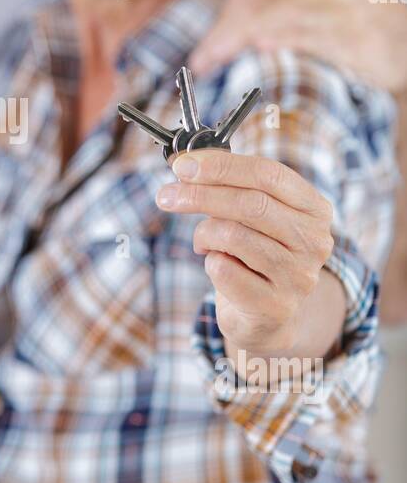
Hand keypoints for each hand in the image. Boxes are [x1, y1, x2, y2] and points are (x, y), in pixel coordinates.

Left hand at [155, 149, 335, 354]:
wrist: (265, 317)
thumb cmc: (253, 255)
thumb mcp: (251, 216)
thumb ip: (230, 188)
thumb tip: (186, 165)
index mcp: (315, 209)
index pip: (269, 174)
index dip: (222, 166)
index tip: (184, 166)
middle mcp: (314, 241)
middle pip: (251, 204)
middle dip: (200, 195)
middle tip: (166, 195)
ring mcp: (299, 276)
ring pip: (233, 235)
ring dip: (204, 234)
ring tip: (203, 242)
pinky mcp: (276, 305)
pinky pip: (224, 270)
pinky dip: (209, 263)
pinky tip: (218, 265)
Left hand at [190, 0, 406, 95]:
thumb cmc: (361, 21)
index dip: (219, 26)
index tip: (200, 56)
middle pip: (254, 4)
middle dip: (221, 36)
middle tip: (200, 64)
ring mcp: (336, 4)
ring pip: (274, 15)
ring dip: (238, 40)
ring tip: (216, 61)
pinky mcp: (352, 31)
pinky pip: (309, 32)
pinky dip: (283, 38)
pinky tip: (262, 48)